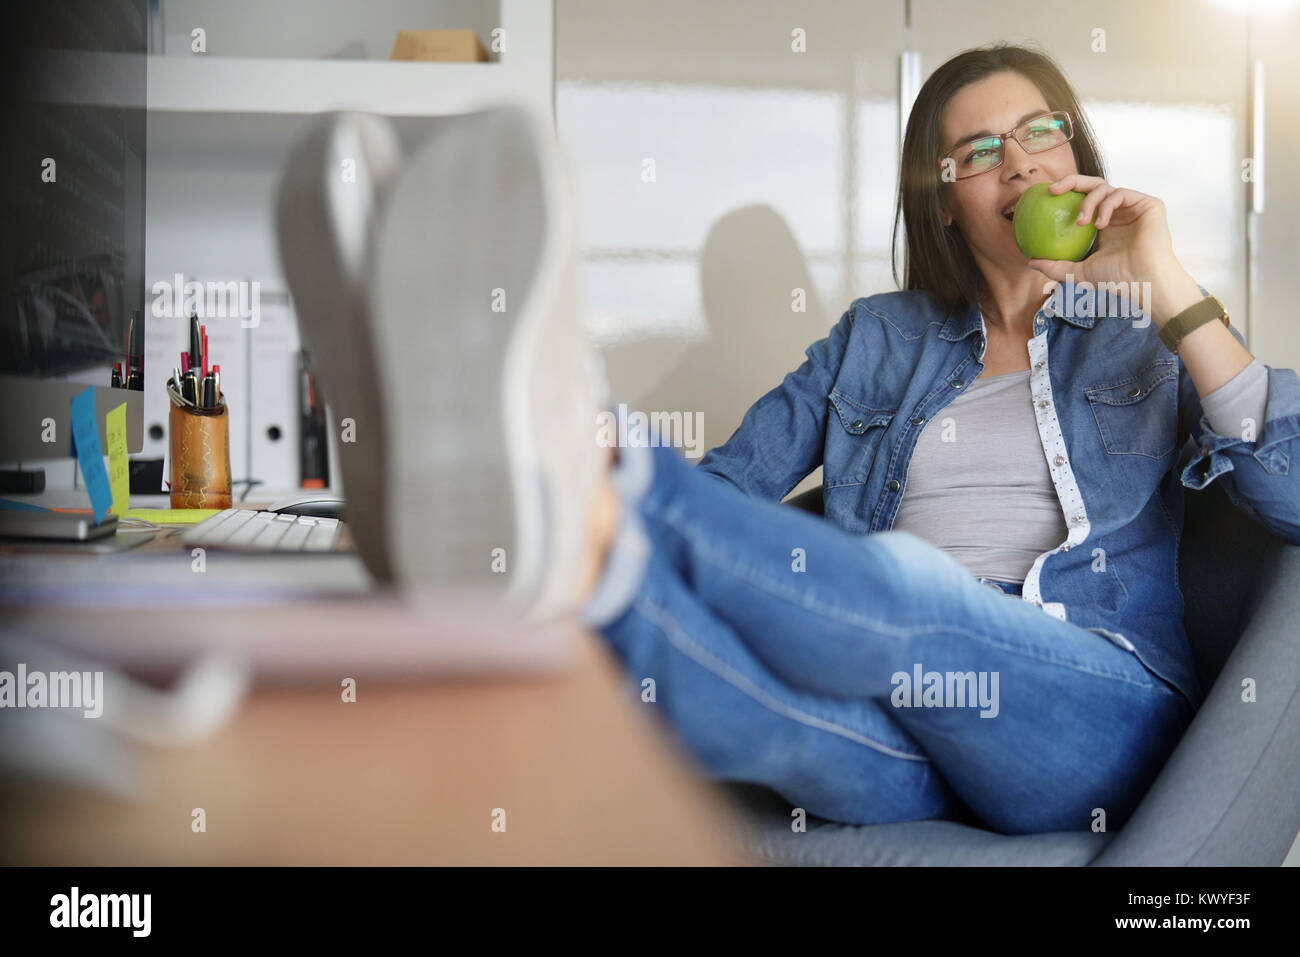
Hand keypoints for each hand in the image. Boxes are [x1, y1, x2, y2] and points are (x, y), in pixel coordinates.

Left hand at [1024, 175, 1177, 285]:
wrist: (1143, 282)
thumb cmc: (1115, 280)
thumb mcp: (1077, 273)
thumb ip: (1055, 266)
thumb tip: (1031, 261)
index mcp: (1103, 223)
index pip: (1082, 199)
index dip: (1065, 193)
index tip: (1045, 196)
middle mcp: (1118, 211)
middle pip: (1092, 185)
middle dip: (1070, 181)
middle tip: (1053, 189)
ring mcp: (1133, 206)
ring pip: (1104, 188)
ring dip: (1088, 202)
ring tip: (1081, 222)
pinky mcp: (1148, 204)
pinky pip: (1120, 193)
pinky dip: (1107, 205)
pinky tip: (1100, 223)